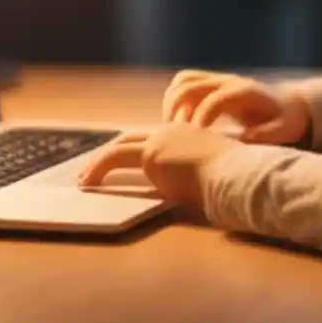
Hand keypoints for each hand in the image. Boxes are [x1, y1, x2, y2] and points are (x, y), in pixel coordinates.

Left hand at [77, 123, 240, 206]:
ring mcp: (160, 140)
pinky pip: (113, 158)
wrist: (235, 176)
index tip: (118, 162)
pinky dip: (98, 168)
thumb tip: (186, 190)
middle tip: (92, 169)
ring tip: (85, 179)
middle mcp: (171, 132)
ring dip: (98, 162)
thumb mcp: (211, 175)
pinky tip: (89, 183)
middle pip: (130, 139)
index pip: (151, 139)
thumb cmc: (232, 182)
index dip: (132, 150)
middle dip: (109, 154)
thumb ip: (193, 176)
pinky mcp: (151, 153)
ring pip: (119, 146)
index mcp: (187, 135)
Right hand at [162, 70, 311, 145]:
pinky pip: (184, 83)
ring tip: (173, 128)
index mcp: (244, 92)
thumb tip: (244, 139)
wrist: (289, 104)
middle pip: (189, 85)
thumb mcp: (284, 130)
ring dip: (171, 103)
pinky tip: (179, 121)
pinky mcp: (212, 84)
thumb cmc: (287, 121)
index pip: (213, 101)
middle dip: (177, 110)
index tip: (194, 141)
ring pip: (182, 80)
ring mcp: (219, 79)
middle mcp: (228, 81)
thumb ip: (267, 135)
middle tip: (175, 135)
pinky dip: (174, 100)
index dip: (200, 121)